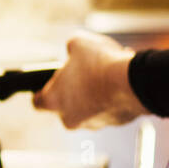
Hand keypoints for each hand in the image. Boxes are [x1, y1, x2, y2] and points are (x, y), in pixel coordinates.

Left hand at [31, 31, 147, 128]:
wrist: (131, 82)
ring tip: (106, 74)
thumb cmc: (100, 64)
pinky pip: (109, 110)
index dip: (42, 91)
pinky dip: (113, 99)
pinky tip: (119, 82)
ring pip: (89, 109)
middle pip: (66, 106)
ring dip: (95, 94)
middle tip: (84, 74)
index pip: (38, 102)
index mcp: (53, 101)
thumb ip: (71, 48)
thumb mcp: (78, 43)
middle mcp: (70, 118)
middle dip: (74, 90)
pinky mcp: (114, 124)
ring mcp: (93, 124)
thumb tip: (74, 50)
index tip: (48, 84)